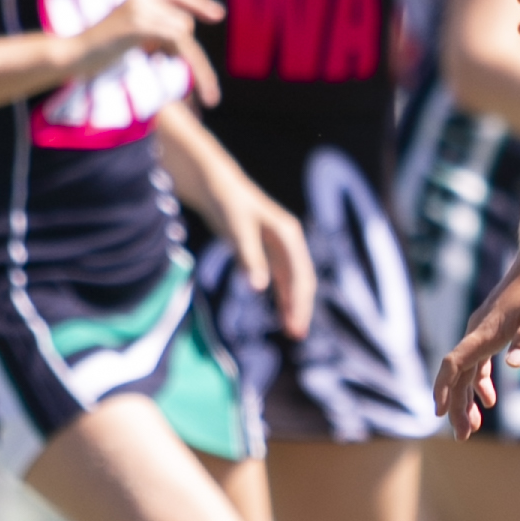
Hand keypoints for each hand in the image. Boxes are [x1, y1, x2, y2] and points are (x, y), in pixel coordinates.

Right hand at [68, 0, 223, 105]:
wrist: (70, 55)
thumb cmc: (97, 52)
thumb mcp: (131, 36)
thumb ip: (154, 30)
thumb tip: (182, 35)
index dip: (198, 0)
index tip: (219, 14)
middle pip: (184, 19)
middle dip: (193, 52)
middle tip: (210, 85)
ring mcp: (138, 9)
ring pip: (183, 32)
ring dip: (194, 63)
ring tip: (195, 90)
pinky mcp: (137, 24)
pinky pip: (175, 40)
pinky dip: (189, 61)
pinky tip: (193, 84)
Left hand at [221, 181, 315, 339]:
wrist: (217, 186)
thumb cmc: (228, 204)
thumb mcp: (237, 231)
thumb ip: (250, 259)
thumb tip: (259, 288)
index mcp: (289, 235)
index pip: (301, 275)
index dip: (299, 303)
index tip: (296, 326)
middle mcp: (289, 242)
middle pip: (302, 280)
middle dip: (300, 307)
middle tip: (296, 334)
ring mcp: (280, 246)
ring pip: (293, 281)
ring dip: (293, 304)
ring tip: (293, 331)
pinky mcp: (267, 251)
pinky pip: (281, 278)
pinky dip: (283, 296)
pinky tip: (281, 313)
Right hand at [435, 248, 519, 438]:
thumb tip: (512, 365)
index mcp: (487, 330)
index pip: (455, 362)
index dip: (444, 388)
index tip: (439, 412)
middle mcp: (479, 330)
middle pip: (458, 373)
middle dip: (456, 405)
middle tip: (462, 437)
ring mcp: (485, 329)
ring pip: (467, 370)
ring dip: (467, 399)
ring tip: (472, 428)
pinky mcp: (495, 328)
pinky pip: (479, 361)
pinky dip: (479, 383)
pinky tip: (487, 401)